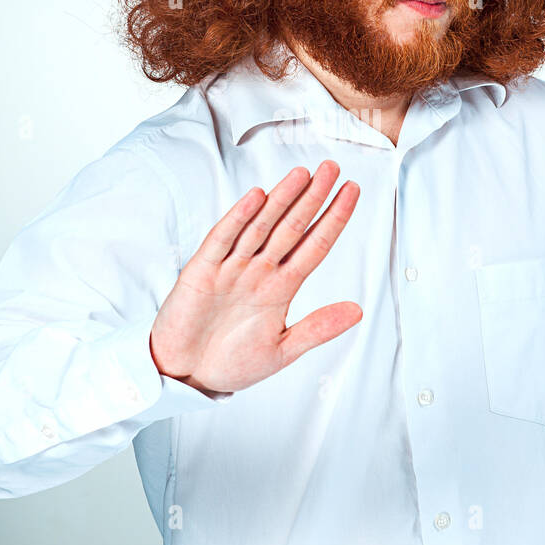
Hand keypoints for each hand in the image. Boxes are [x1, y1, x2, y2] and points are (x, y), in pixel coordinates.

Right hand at [150, 160, 361, 392]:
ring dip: (281, 199)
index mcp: (280, 288)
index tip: (351, 192)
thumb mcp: (281, 350)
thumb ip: (317, 328)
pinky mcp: (201, 272)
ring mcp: (230, 268)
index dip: (333, 219)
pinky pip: (222, 240)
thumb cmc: (229, 363)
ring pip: (260, 226)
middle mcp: (258, 271)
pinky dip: (238, 218)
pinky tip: (256, 198)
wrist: (186, 375)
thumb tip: (358, 311)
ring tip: (302, 174)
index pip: (314, 246)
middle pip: (291, 227)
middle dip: (312, 198)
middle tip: (332, 169)